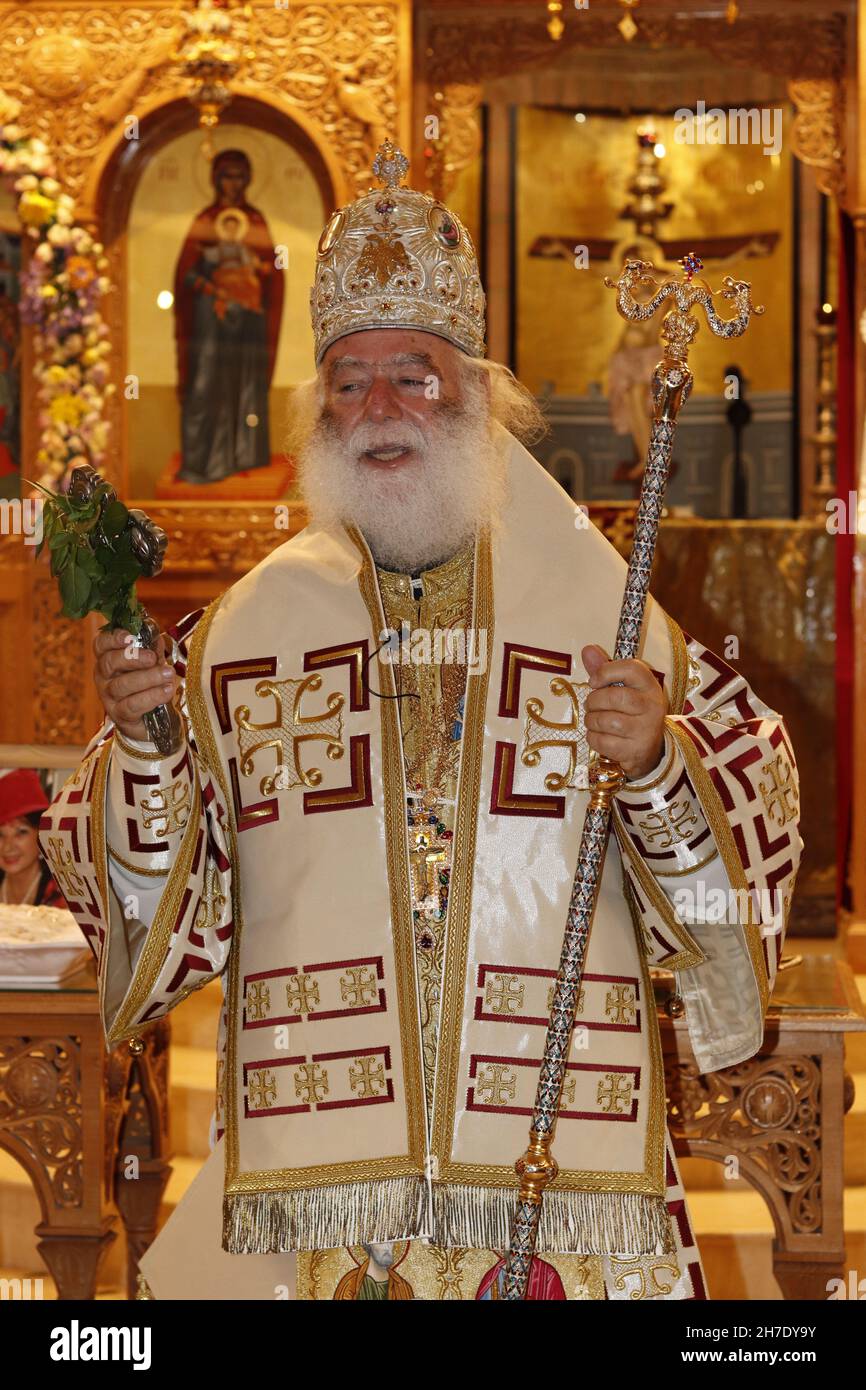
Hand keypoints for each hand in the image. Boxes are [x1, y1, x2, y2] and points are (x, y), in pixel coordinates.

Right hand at [93, 629, 176, 742]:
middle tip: (152, 658)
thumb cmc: (148, 684)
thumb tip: (153, 629)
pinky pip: (132, 705)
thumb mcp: (151, 662)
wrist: (152, 720)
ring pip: (122, 685)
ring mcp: (109, 697)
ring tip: (168, 674)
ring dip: (147, 678)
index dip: (112, 639)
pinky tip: (166, 691)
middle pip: (109, 663)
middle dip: (131, 658)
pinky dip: (151, 697)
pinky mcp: (120, 715)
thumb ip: (151, 646)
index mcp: (108, 658)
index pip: (100, 644)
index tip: (129, 637)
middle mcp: (103, 677)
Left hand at [582, 644, 667, 781]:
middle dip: (594, 701)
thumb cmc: (631, 712)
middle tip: (591, 705)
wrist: (650, 749)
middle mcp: (652, 706)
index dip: (606, 672)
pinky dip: (593, 738)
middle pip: (615, 697)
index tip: (594, 681)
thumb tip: (587, 650)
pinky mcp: (636, 750)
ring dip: (591, 720)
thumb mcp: (623, 687)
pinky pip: (603, 741)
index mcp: (649, 685)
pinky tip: (599, 735)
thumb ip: (605, 669)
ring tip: (594, 720)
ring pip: (607, 721)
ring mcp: (646, 730)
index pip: (631, 668)